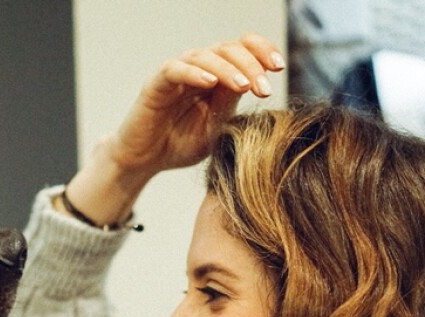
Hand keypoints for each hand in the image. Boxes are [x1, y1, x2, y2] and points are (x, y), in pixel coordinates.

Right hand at [63, 33, 284, 226]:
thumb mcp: (215, 128)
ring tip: (243, 86)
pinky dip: (194, 73)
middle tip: (264, 88)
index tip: (279, 67)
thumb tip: (256, 84)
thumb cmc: (180, 144)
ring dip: (229, 69)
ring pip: (206, 56)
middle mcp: (199, 68)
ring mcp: (178, 74)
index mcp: (218, 76)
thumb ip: (230, 106)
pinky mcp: (157, 83)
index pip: (244, 48)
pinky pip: (176, 69)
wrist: (145, 161)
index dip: (263, 51)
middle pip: (229, 48)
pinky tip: (210, 83)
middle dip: (252, 65)